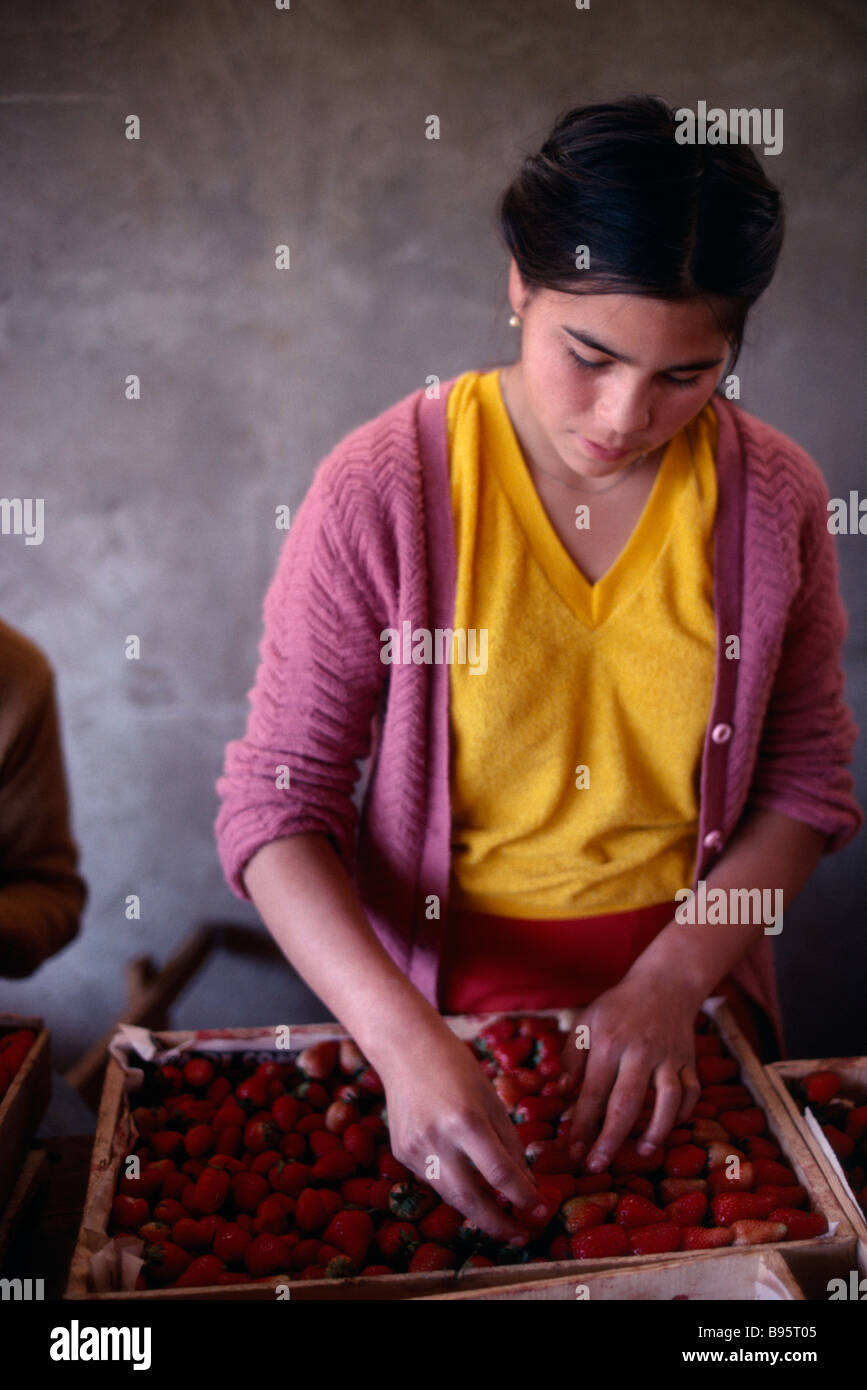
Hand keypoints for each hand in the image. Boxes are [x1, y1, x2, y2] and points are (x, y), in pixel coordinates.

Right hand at [375, 1017, 556, 1242]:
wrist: (406, 1050)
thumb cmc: (457, 1069)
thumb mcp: (492, 1101)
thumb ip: (509, 1145)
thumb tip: (526, 1187)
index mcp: (465, 1119)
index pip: (499, 1173)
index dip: (523, 1198)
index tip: (541, 1212)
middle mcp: (436, 1138)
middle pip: (470, 1200)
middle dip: (498, 1224)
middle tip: (522, 1236)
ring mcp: (414, 1149)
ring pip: (450, 1196)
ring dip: (478, 1212)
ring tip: (501, 1219)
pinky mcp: (402, 1153)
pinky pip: (434, 1181)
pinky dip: (455, 1187)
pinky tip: (467, 1182)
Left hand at [559, 972, 702, 1172]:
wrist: (664, 986)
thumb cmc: (617, 1009)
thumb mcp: (585, 1023)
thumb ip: (571, 1058)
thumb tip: (563, 1095)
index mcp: (609, 1043)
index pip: (593, 1092)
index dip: (581, 1125)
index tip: (571, 1152)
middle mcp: (640, 1052)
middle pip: (626, 1103)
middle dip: (610, 1140)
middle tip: (596, 1166)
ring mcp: (668, 1058)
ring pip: (666, 1100)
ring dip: (655, 1131)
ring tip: (642, 1154)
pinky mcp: (689, 1062)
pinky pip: (690, 1094)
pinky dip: (681, 1114)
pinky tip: (667, 1128)